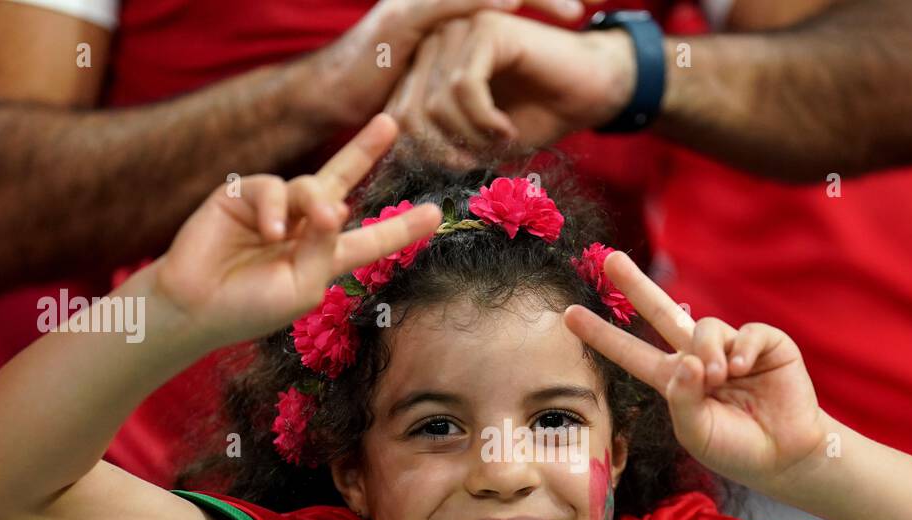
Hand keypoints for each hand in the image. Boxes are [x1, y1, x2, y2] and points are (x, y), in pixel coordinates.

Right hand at [152, 113, 441, 348]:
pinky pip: (271, 188)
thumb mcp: (302, 286)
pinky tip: (270, 234)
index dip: (402, 227)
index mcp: (324, 256)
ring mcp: (273, 209)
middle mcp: (302, 227)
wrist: (194, 307)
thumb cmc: (250, 307)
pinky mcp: (241, 196)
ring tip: (302, 231)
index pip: (371, 240)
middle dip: (364, 151)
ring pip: (309, 187)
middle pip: (340, 181)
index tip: (436, 214)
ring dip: (312, 205)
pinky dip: (275, 210)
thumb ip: (324, 248)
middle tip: (390, 123)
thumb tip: (335, 205)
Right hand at [294, 0, 586, 130]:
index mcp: (448, 18)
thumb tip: (505, 115)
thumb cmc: (381, 97)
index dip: (541, 2)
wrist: (328, 96)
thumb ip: (467, 88)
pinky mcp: (401, 22)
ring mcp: (417, 7)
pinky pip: (446, 5)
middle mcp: (433, 4)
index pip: (502, 0)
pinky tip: (507, 3)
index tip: (582, 14)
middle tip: (583, 8)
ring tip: (567, 8)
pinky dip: (479, 3)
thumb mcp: (436, 90)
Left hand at [384, 10, 636, 168]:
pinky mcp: (486, 28)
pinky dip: (484, 120)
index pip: (397, 117)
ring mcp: (459, 29)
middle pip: (410, 112)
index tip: (460, 169)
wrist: (588, 93)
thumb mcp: (476, 142)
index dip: (423, 156)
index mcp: (426, 67)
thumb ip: (437, 146)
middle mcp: (435, 42)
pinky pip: (464, 87)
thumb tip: (400, 165)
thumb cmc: (534, 117)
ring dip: (469, 138)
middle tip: (476, 164)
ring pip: (436, 103)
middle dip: (443, 152)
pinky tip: (506, 130)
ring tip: (498, 142)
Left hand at [563, 252, 826, 488]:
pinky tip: (743, 371)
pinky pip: (747, 333)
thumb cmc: (736, 449)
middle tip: (608, 260)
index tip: (568, 314)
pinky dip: (743, 350)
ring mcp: (731, 347)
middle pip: (661, 312)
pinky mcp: (765, 344)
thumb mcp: (697, 433)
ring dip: (707, 351)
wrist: (786, 455)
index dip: (602, 335)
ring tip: (719, 378)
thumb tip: (686, 360)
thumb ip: (683, 400)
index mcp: (675, 381)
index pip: (632, 353)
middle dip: (636, 285)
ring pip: (705, 327)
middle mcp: (698, 358)